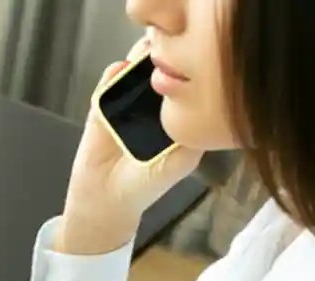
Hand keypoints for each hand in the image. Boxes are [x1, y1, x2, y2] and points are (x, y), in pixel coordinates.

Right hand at [59, 37, 202, 253]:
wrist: (106, 198)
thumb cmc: (147, 182)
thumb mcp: (184, 159)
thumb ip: (196, 133)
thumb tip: (212, 101)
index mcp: (176, 112)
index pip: (187, 79)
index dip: (191, 64)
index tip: (195, 54)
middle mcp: (153, 103)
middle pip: (161, 66)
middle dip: (166, 53)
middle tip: (169, 47)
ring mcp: (126, 101)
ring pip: (134, 68)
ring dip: (140, 55)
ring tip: (146, 53)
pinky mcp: (102, 105)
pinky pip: (107, 82)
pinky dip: (114, 72)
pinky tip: (120, 71)